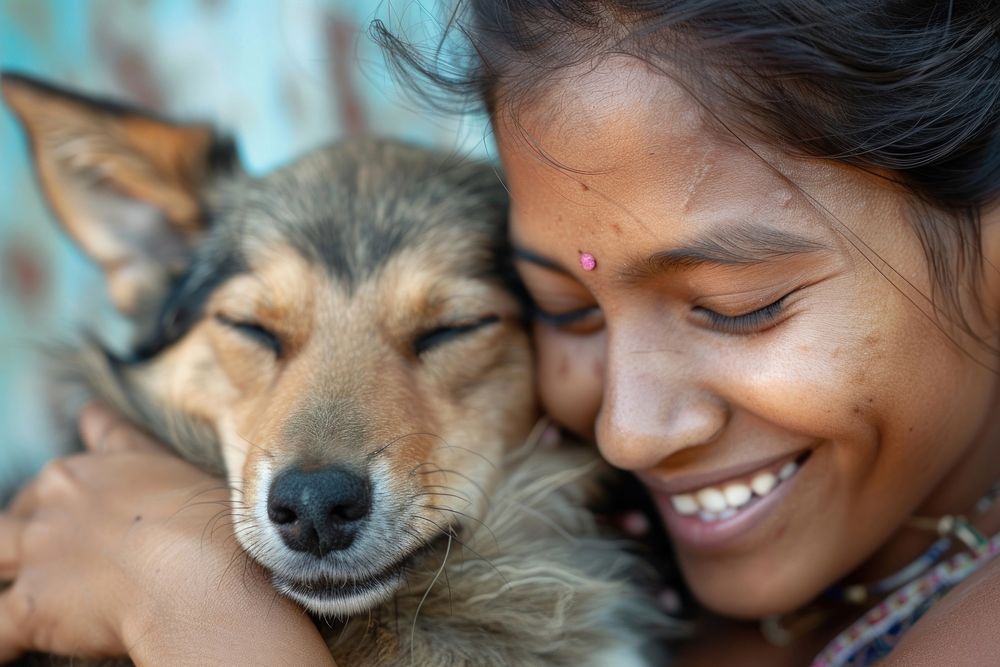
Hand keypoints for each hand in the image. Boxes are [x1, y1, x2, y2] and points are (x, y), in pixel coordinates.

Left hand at [0, 404, 335, 665]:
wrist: (197, 578)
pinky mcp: (32, 602)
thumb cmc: (217, 533)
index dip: (94, 431)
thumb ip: (186, 470)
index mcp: (116, 463)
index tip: (88, 420)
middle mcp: (66, 494)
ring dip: (4, 565)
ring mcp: (42, 547)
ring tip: (14, 583)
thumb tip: (212, 457)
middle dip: (33, 518)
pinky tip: (3, 650)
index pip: (99, 435)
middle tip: (49, 539)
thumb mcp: (206, 483)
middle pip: (30, 500)